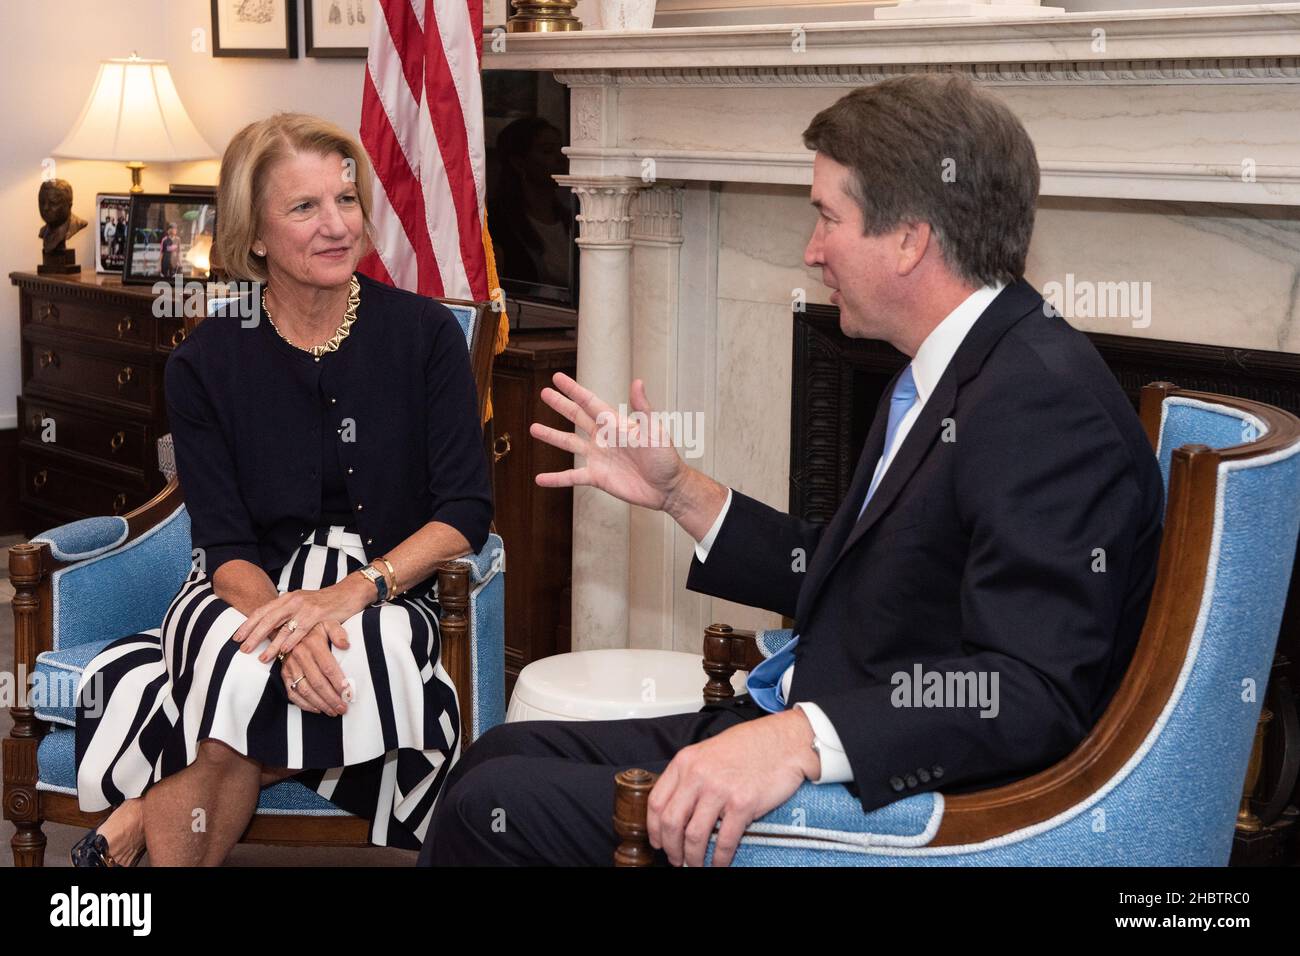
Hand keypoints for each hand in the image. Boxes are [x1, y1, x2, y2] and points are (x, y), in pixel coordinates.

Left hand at [230, 580, 359, 661]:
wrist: (349, 593)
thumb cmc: (325, 602)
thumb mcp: (302, 604)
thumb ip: (288, 613)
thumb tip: (271, 628)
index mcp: (287, 598)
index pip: (263, 611)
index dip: (248, 624)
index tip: (236, 637)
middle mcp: (293, 600)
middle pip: (268, 619)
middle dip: (254, 635)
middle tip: (243, 649)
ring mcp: (305, 607)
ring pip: (283, 627)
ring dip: (271, 644)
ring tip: (262, 658)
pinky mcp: (319, 614)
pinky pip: (301, 629)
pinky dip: (292, 641)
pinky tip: (285, 651)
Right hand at [281, 622, 351, 716]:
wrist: (288, 627)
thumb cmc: (313, 628)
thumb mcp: (327, 623)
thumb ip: (338, 633)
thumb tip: (346, 645)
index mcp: (313, 643)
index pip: (328, 667)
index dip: (338, 681)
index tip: (348, 692)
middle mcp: (300, 655)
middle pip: (317, 682)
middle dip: (331, 698)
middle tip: (342, 708)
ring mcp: (290, 665)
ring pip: (305, 690)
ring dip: (319, 703)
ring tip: (333, 711)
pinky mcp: (284, 673)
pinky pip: (292, 692)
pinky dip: (304, 704)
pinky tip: (316, 709)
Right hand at [530, 372, 688, 512]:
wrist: (668, 488)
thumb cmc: (665, 457)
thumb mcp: (654, 431)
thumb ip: (643, 408)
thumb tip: (638, 381)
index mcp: (615, 423)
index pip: (589, 402)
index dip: (573, 390)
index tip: (557, 378)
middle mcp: (603, 437)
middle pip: (576, 417)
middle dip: (560, 405)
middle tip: (544, 393)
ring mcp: (598, 457)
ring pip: (569, 444)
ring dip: (551, 436)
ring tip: (532, 428)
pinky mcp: (597, 477)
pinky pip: (572, 477)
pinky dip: (556, 478)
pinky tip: (539, 479)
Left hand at [648, 710, 820, 867]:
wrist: (784, 741)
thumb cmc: (750, 745)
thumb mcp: (709, 751)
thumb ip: (692, 774)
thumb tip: (680, 806)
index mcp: (686, 762)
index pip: (657, 801)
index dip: (654, 828)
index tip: (658, 841)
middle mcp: (698, 775)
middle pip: (671, 822)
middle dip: (671, 848)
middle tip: (677, 859)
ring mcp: (719, 790)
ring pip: (694, 836)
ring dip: (693, 857)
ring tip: (696, 864)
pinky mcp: (742, 804)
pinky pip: (724, 841)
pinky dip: (720, 858)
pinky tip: (719, 863)